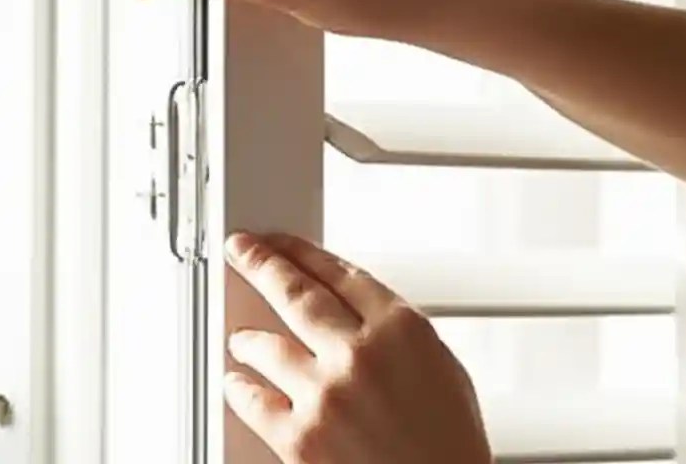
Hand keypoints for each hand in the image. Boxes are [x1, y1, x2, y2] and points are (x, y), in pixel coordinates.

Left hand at [223, 232, 490, 463]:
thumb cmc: (449, 450)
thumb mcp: (446, 373)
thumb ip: (398, 337)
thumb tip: (358, 315)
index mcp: (402, 331)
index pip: (340, 273)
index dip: (304, 252)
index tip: (283, 243)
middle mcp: (359, 355)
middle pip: (296, 293)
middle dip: (262, 264)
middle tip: (242, 250)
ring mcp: (325, 395)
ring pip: (266, 345)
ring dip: (248, 339)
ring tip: (241, 338)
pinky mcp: (299, 438)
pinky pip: (252, 400)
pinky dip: (239, 388)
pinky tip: (236, 382)